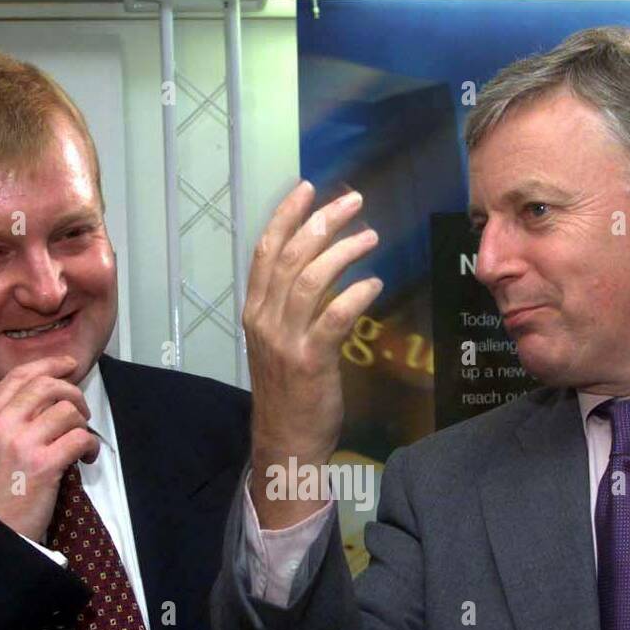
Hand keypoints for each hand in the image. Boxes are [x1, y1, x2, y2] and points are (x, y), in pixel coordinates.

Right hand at [0, 354, 100, 543]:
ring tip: (81, 439)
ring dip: (83, 422)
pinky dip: (89, 445)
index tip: (68, 365)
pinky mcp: (45, 465)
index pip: (18, 377)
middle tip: (81, 409)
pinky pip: (79, 438)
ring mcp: (23, 444)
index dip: (48, 364)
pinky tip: (86, 457)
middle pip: (47, 386)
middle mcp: (1, 425)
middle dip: (72, 392)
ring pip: (67, 410)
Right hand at [244, 180, 381, 528]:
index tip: (307, 188)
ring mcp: (285, 340)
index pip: (265, 252)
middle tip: (353, 202)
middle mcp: (264, 320)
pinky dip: (356, 295)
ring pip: (310, 279)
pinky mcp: (311, 361)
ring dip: (343, 252)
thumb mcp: (278, 342)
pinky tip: (375, 284)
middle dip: (321, 221)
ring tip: (370, 237)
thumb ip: (290, 307)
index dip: (285, 216)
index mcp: (254, 312)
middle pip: (289, 256)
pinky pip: (334, 317)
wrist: (286, 440)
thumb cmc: (288, 391)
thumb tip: (318, 267)